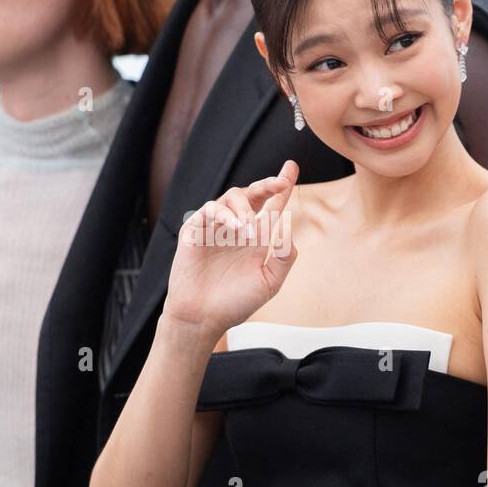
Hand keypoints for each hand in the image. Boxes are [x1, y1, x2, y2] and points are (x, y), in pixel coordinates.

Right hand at [162, 158, 299, 336]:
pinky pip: (210, 209)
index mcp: (256, 238)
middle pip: (253, 194)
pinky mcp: (196, 230)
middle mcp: (237, 229)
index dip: (282, 186)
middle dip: (268, 184)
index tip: (292, 168)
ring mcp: (216, 228)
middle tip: (281, 183)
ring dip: (246, 206)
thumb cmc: (235, 303)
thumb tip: (288, 226)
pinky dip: (225, 213)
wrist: (203, 318)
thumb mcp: (270, 282)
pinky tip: (236, 227)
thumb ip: (284, 257)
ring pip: (232, 196)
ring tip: (250, 229)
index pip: (271, 206)